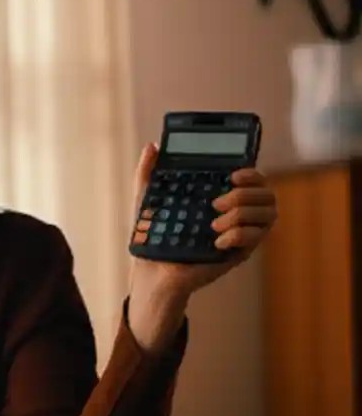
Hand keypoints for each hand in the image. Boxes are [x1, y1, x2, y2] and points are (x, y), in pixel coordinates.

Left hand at [125, 143, 277, 351]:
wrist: (153, 268)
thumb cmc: (153, 233)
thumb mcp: (147, 198)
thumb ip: (149, 171)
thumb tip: (152, 147)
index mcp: (222, 195)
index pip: (255, 179)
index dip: (252, 173)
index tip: (232, 175)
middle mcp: (238, 212)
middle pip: (267, 194)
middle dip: (245, 195)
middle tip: (215, 204)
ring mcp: (242, 232)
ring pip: (269, 213)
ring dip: (244, 214)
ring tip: (214, 224)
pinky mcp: (240, 252)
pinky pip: (257, 238)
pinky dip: (239, 235)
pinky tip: (217, 241)